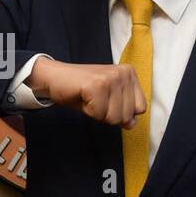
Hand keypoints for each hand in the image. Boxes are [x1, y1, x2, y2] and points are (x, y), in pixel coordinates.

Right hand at [26, 57, 145, 127]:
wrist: (55, 78)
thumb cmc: (82, 90)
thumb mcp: (109, 101)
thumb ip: (124, 111)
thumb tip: (131, 123)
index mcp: (129, 74)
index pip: (141, 108)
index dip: (122, 112)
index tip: (107, 100)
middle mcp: (123, 73)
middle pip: (127, 115)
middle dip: (108, 114)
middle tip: (95, 100)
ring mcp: (111, 77)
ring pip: (114, 117)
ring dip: (98, 113)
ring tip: (89, 98)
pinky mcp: (97, 85)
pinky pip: (99, 114)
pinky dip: (89, 112)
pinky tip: (83, 97)